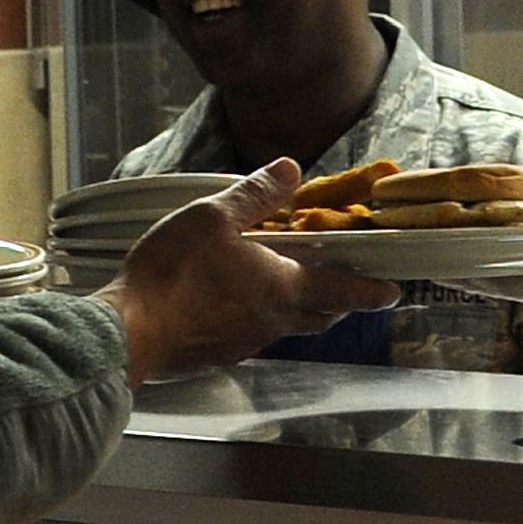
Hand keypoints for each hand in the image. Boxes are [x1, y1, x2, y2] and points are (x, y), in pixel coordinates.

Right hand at [109, 160, 397, 382]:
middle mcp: (275, 321)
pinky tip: (239, 302)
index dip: (371, 290)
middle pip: (321, 315)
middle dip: (338, 302)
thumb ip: (256, 194)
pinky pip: (254, 334)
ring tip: (291, 288)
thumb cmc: (174, 273)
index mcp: (285, 287)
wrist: (130, 331)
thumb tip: (291, 169)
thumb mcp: (214, 216)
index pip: (344, 290)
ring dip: (300, 310)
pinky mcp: (220, 354)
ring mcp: (248, 342)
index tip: (392, 292)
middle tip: (344, 286)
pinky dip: (261, 317)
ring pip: (288, 327)